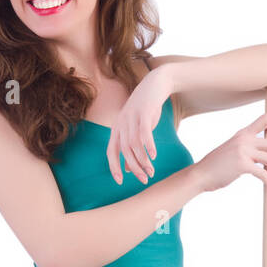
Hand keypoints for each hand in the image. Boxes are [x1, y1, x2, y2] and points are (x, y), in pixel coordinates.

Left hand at [106, 67, 171, 185]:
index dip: (114, 167)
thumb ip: (130, 148)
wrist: (155, 84)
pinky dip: (148, 145)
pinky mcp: (143, 112)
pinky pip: (144, 132)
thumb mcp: (136, 130)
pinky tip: (154, 156)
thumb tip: (127, 169)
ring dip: (143, 160)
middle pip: (124, 151)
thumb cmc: (146, 110)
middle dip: (134, 168)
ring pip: (134, 144)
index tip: (120, 182)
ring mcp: (131, 117)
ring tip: (151, 171)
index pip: (111, 152)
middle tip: (144, 180)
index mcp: (117, 129)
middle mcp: (121, 124)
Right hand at [195, 111, 266, 194]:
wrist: (200, 175)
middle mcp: (244, 139)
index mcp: (242, 133)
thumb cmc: (215, 167)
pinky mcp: (242, 165)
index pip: (265, 119)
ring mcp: (243, 151)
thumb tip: (265, 159)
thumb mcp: (232, 151)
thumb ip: (247, 149)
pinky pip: (264, 174)